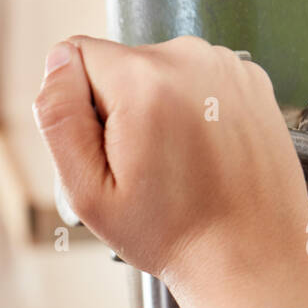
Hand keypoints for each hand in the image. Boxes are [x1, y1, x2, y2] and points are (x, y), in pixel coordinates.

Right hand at [33, 34, 307, 307]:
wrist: (250, 254)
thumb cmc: (173, 233)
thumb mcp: (87, 191)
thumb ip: (59, 117)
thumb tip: (57, 61)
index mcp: (145, 82)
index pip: (75, 53)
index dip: (79, 106)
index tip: (107, 149)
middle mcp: (190, 60)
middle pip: (119, 63)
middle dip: (118, 109)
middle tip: (143, 167)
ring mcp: (227, 66)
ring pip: (158, 72)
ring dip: (157, 110)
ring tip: (177, 164)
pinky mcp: (250, 78)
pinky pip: (196, 81)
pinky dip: (193, 110)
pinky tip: (202, 154)